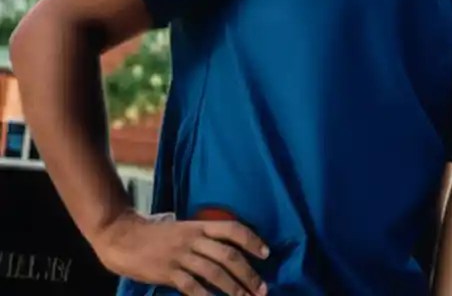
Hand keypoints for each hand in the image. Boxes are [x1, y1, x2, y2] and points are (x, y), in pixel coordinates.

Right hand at [92, 210, 268, 295]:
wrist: (122, 236)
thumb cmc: (156, 234)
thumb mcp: (184, 228)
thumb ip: (204, 237)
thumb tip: (230, 252)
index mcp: (199, 226)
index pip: (233, 229)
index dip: (252, 240)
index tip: (266, 254)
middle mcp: (193, 239)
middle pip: (228, 255)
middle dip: (248, 273)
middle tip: (262, 288)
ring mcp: (180, 256)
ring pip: (214, 272)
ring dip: (234, 288)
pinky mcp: (167, 273)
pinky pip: (192, 287)